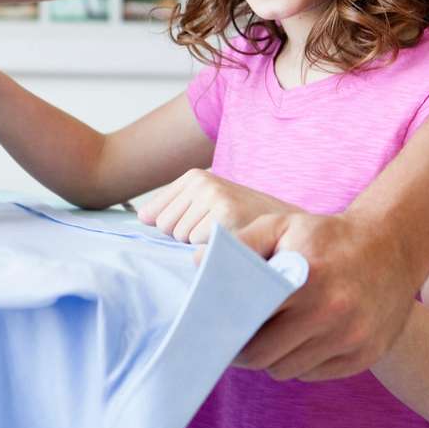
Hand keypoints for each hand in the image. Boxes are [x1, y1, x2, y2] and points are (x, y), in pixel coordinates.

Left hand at [135, 169, 295, 245]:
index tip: (199, 226)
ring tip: (225, 236)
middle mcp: (203, 182)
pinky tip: (230, 242)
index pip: (155, 214)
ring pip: (180, 236)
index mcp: (195, 177)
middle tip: (216, 232)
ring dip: (199, 244)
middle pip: (165, 226)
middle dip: (185, 235)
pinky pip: (196, 245)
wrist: (286, 226)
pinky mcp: (225, 216)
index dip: (176, 226)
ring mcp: (214, 197)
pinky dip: (210, 251)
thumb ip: (174, 206)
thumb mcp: (208, 204)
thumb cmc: (244, 219)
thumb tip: (142, 217)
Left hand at [231, 208, 419, 383]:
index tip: (219, 329)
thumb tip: (197, 263)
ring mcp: (352, 337)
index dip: (229, 331)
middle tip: (238, 340)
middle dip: (245, 352)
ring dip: (274, 359)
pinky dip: (302, 362)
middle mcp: (332, 312)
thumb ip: (241, 244)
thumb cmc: (327, 236)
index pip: (250, 323)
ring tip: (272, 336)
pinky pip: (316, 374)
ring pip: (288, 371)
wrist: (394, 245)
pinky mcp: (366, 355)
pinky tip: (303, 338)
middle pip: (264, 358)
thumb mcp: (283, 225)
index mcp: (307, 279)